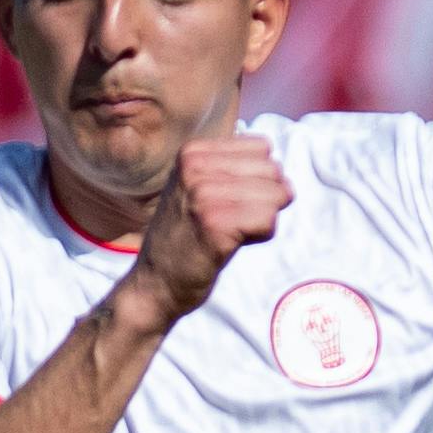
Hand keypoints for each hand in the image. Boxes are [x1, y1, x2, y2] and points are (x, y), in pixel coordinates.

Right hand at [132, 131, 287, 319]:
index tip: (230, 200)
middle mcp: (195, 167)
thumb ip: (228, 168)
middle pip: (273, 170)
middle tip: (234, 220)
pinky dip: (261, 236)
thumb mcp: (194, 187)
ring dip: (264, 219)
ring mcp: (204, 194)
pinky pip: (269, 220)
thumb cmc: (184, 238)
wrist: (154, 284)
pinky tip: (232, 244)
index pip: (263, 147)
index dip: (258, 178)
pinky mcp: (216, 224)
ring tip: (231, 232)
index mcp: (192, 152)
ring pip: (276, 194)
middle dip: (267, 198)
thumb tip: (279, 166)